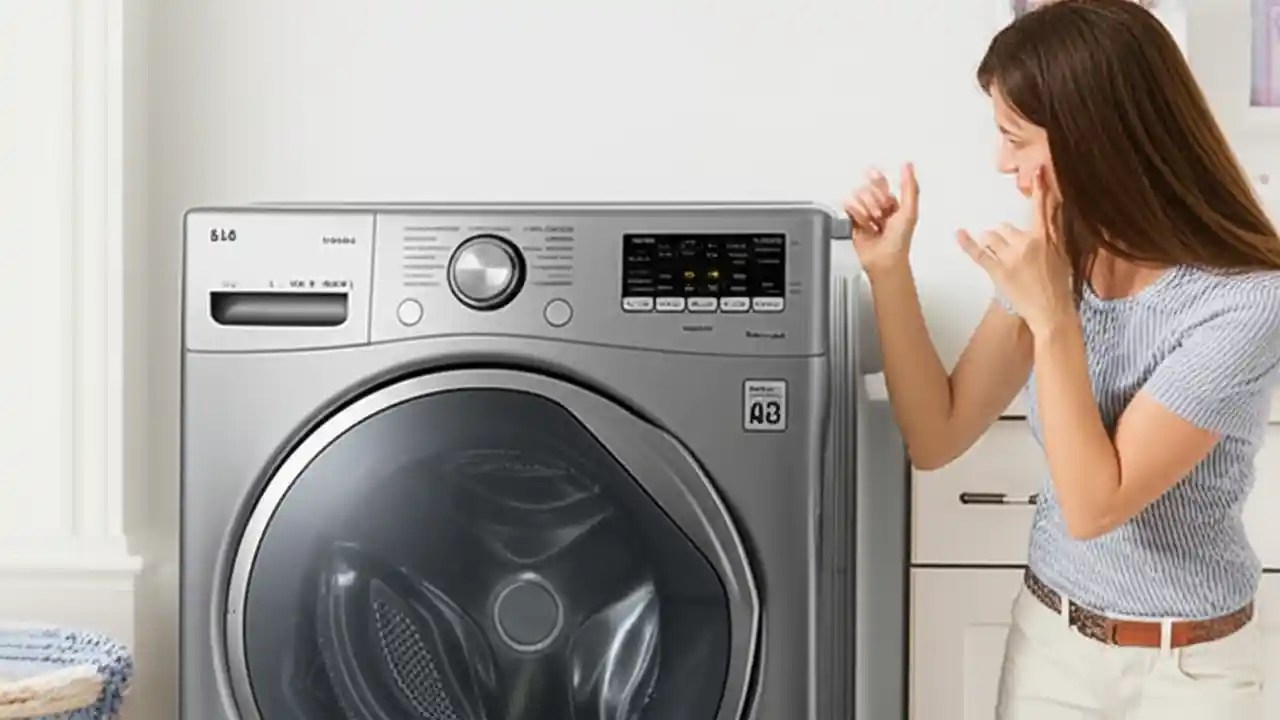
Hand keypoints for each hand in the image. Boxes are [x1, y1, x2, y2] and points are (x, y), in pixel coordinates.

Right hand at [843, 164, 919, 276]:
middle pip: (867, 189)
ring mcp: (865, 216)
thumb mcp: (910, 209)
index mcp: (893, 203)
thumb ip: (909, 186)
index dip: (878, 180)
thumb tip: (908, 166)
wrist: (885, 260)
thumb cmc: (899, 240)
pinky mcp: (853, 224)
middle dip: (873, 200)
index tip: (874, 176)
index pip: (881, 183)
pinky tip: (863, 223)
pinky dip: (855, 214)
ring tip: (873, 222)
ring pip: (857, 198)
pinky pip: (848, 208)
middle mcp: (879, 209)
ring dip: (865, 209)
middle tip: (880, 213)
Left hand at [957, 167, 1073, 334]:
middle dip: (1006, 238)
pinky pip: (977, 253)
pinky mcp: (997, 271)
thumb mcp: (1063, 255)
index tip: (1038, 170)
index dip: (1040, 189)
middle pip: (1005, 227)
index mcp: (1047, 238)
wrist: (1051, 312)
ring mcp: (1011, 257)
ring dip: (992, 244)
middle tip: (1016, 256)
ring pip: (991, 237)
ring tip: (1004, 260)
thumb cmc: (1058, 285)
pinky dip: (967, 243)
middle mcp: (1028, 244)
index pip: (1043, 208)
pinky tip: (959, 234)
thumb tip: (1052, 214)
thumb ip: (1054, 233)